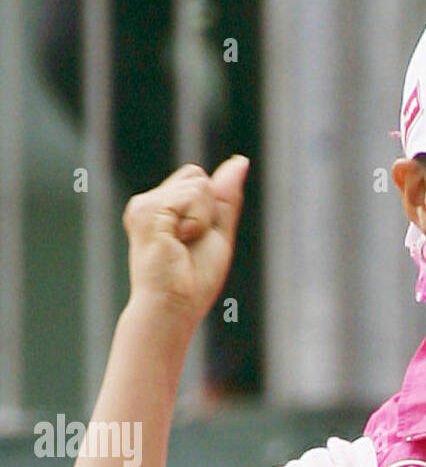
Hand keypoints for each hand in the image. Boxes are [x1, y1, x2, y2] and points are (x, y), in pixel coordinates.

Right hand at [122, 156, 248, 328]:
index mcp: (162, 208)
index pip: (198, 181)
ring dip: (203, 218)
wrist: (175, 306)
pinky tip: (178, 242)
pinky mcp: (147, 209)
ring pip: (198, 182)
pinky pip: (192, 194)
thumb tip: (241, 160)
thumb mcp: (217, 232)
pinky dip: (197, 221)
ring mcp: (144, 204)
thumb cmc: (194, 280)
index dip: (209, 209)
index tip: (193, 241)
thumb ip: (225, 198)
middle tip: (189, 243)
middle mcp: (148, 203)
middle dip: (207, 209)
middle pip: (197, 175)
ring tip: (182, 244)